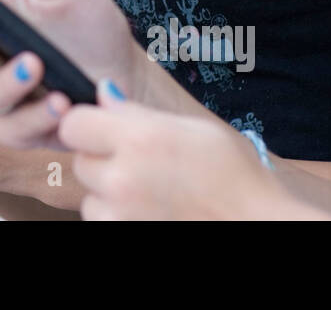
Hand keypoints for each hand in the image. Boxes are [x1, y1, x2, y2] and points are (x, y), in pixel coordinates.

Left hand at [60, 79, 318, 219]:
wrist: (257, 224)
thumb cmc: (234, 176)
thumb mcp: (193, 127)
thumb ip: (138, 113)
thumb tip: (103, 95)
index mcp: (140, 139)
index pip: (73, 123)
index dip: (87, 124)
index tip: (103, 128)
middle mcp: (122, 177)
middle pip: (79, 160)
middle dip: (101, 159)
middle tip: (138, 162)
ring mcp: (120, 214)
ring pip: (88, 196)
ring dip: (107, 193)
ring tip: (148, 191)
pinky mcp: (121, 235)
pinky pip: (101, 221)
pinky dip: (116, 216)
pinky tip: (147, 211)